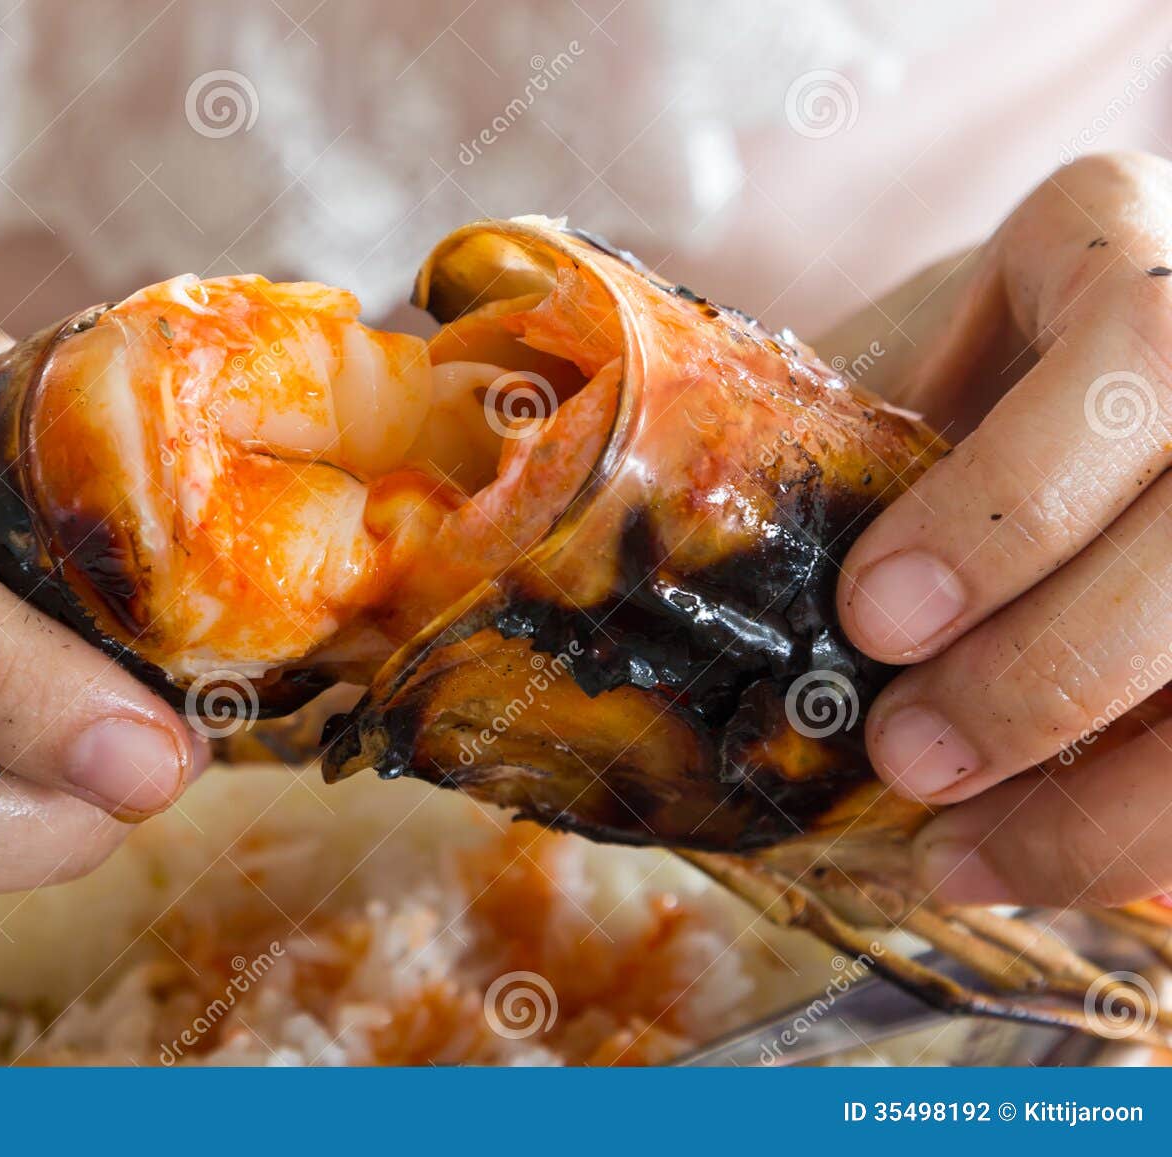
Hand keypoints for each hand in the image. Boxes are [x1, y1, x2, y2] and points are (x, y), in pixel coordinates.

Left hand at [830, 152, 1171, 908]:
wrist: (1056, 355)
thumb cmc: (950, 361)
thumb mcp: (901, 359)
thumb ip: (852, 442)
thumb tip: (704, 579)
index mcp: (1127, 238)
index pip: (1132, 358)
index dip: (1009, 511)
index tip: (875, 620)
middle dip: (1051, 669)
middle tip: (908, 757)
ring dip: (1116, 794)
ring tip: (967, 855)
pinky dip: (1146, 827)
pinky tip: (1046, 862)